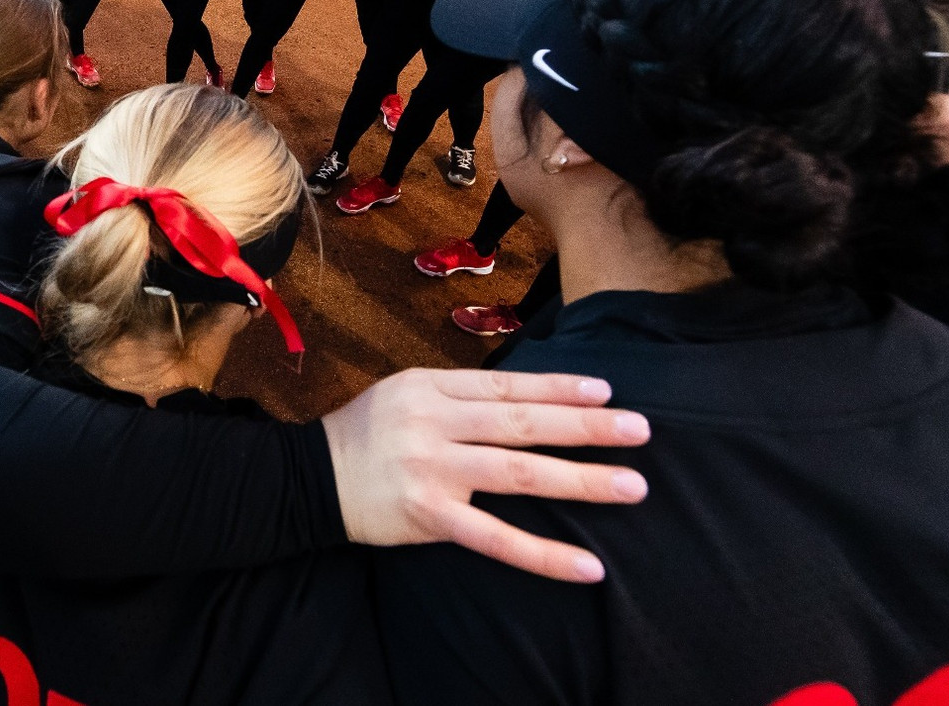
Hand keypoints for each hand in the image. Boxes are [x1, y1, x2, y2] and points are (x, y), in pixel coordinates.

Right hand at [321, 368, 650, 582]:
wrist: (308, 479)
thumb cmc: (368, 434)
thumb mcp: (408, 395)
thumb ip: (461, 398)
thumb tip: (532, 399)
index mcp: (432, 388)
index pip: (507, 386)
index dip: (558, 387)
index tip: (605, 392)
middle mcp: (434, 424)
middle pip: (521, 423)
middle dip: (585, 427)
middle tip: (639, 430)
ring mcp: (432, 471)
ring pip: (518, 474)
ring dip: (580, 480)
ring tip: (631, 485)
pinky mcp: (428, 517)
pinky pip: (496, 538)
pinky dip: (544, 553)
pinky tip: (586, 563)